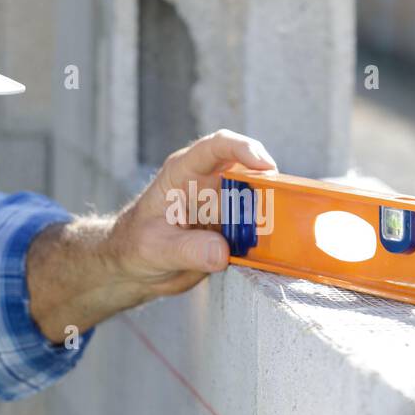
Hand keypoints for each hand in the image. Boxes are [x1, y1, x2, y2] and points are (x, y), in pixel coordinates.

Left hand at [107, 128, 277, 298]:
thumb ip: (186, 250)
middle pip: (250, 173)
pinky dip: (269, 239)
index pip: (217, 147)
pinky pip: (258, 230)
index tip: (265, 166)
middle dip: (270, 187)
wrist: (133, 268)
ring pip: (260, 202)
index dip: (244, 149)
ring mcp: (224, 207)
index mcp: (184, 173)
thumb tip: (222, 252)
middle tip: (281, 209)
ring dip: (273, 216)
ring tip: (279, 236)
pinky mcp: (233, 230)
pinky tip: (273, 254)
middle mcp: (209, 184)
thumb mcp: (154, 249)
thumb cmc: (134, 246)